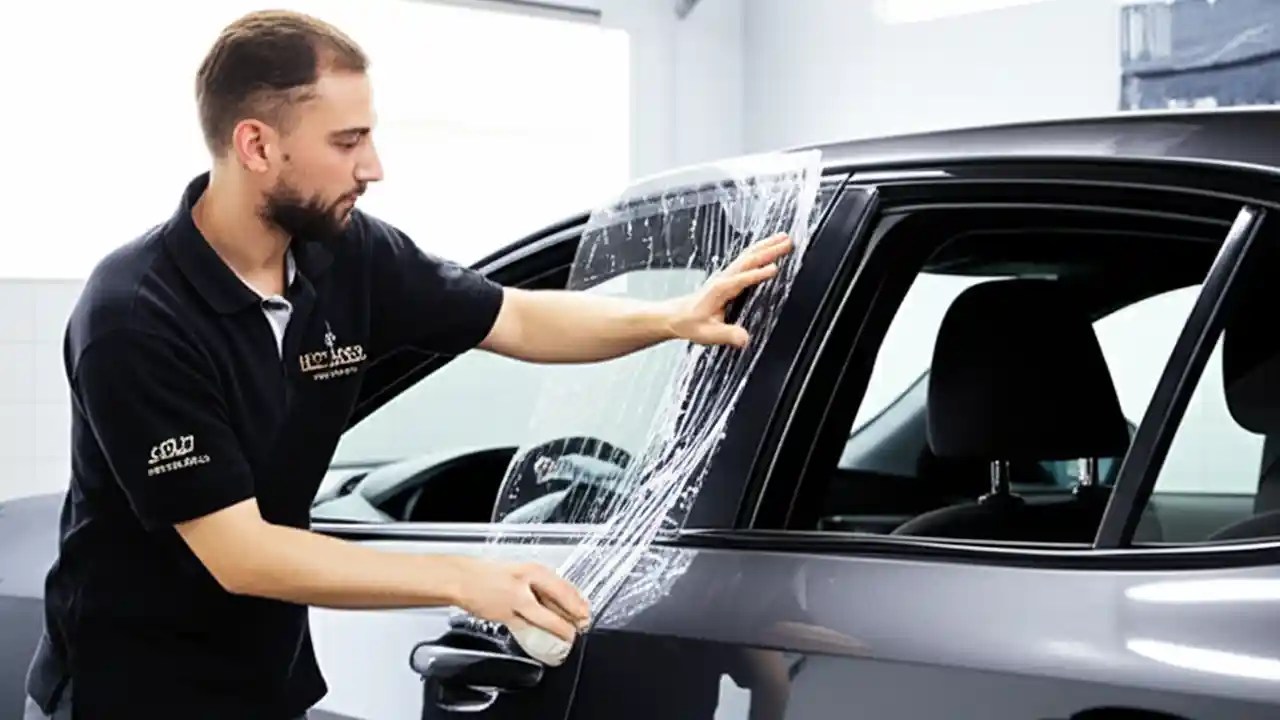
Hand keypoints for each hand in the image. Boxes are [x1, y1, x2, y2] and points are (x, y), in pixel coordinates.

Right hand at [452, 558, 589, 642]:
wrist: (463, 578)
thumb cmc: (490, 575)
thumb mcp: (519, 574)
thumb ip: (538, 586)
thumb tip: (560, 600)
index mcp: (532, 570)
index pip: (563, 586)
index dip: (577, 600)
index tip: (586, 610)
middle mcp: (526, 582)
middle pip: (558, 600)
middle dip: (573, 615)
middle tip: (582, 623)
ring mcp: (515, 599)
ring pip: (544, 617)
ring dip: (559, 628)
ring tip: (569, 635)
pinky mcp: (504, 614)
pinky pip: (526, 627)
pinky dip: (538, 633)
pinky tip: (545, 637)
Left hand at [666, 233, 793, 346]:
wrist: (677, 316)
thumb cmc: (691, 323)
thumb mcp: (707, 333)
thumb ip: (726, 334)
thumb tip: (744, 338)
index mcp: (720, 290)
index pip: (741, 280)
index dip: (757, 275)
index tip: (774, 269)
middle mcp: (724, 278)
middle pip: (749, 260)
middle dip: (769, 250)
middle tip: (788, 242)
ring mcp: (726, 275)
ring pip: (748, 255)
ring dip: (767, 245)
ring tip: (784, 237)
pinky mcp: (729, 275)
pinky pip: (746, 258)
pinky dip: (759, 249)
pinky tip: (769, 245)